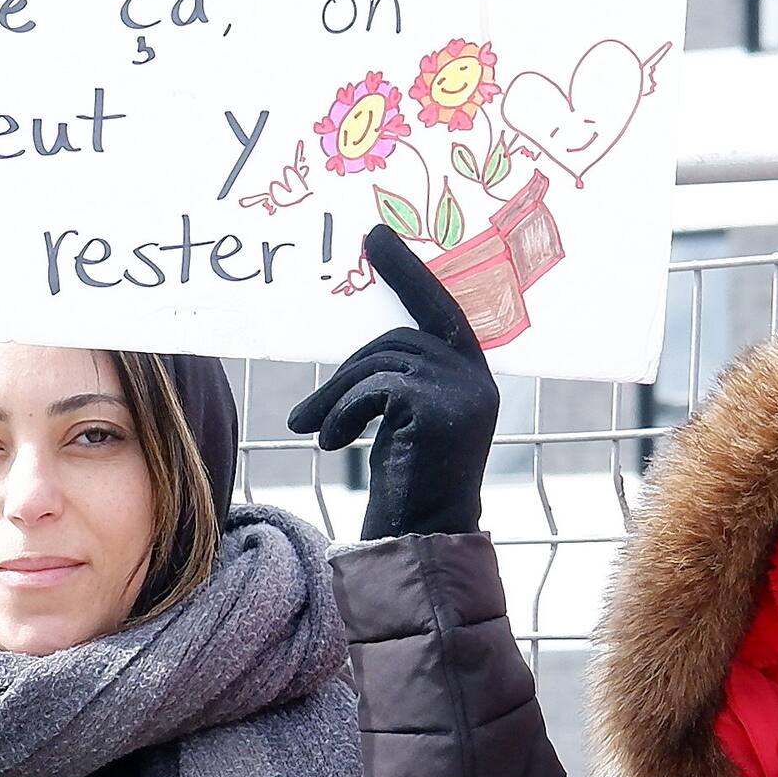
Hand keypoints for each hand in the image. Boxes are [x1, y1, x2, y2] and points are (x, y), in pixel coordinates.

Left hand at [288, 223, 505, 541]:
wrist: (422, 539)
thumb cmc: (408, 484)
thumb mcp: (405, 420)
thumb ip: (399, 379)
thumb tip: (354, 357)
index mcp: (473, 374)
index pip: (438, 307)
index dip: (406, 270)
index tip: (374, 237)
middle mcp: (476, 378)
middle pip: (396, 339)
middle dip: (343, 373)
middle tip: (301, 417)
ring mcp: (462, 392)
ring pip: (378, 363)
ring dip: (335, 398)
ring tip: (313, 433)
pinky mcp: (438, 410)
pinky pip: (373, 388)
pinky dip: (343, 413)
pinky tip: (332, 445)